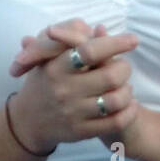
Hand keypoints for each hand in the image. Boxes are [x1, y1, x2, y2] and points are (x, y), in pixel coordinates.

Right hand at [6, 20, 139, 155]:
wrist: (27, 122)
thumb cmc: (45, 81)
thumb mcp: (50, 57)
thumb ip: (74, 41)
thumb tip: (101, 28)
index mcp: (57, 67)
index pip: (90, 51)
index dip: (115, 43)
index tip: (133, 39)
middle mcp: (64, 91)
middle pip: (111, 76)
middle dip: (124, 68)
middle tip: (122, 66)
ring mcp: (73, 113)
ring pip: (116, 100)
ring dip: (127, 90)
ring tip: (124, 86)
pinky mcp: (81, 132)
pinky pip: (115, 122)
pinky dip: (129, 111)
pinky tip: (129, 104)